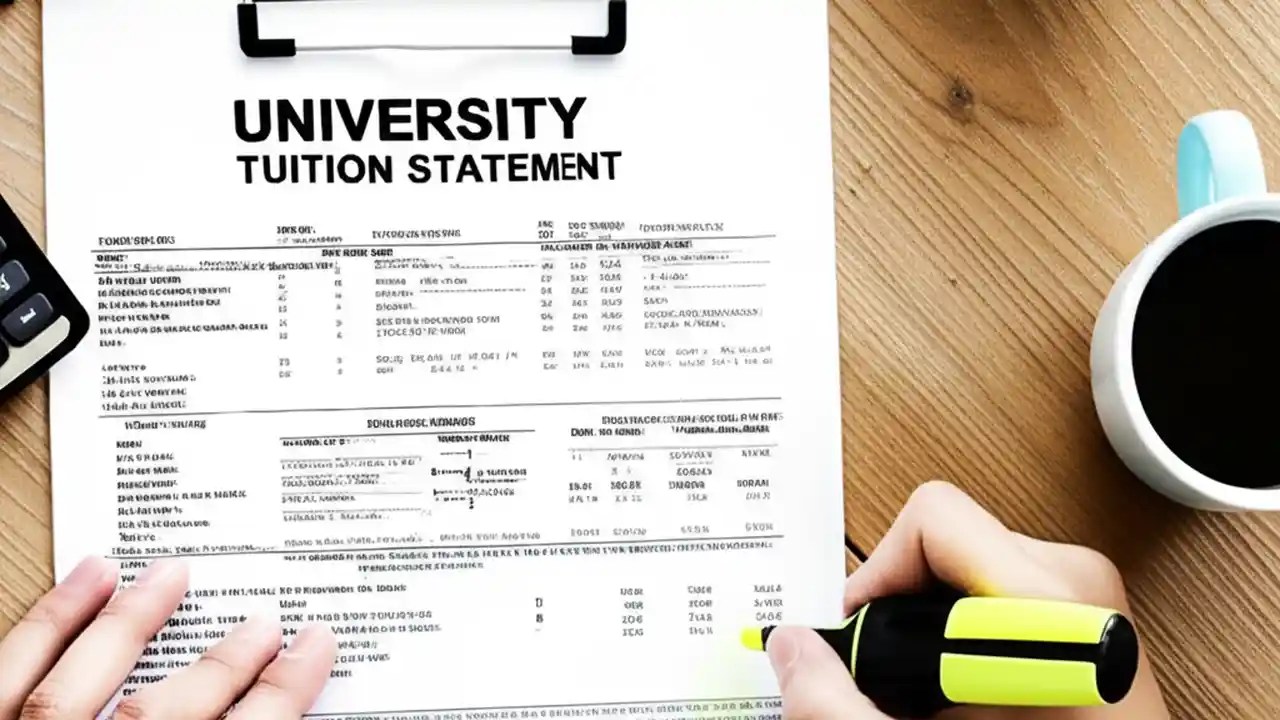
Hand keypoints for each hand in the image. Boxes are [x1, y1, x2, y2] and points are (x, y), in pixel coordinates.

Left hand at [0, 557, 336, 718]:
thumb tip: (273, 712)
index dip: (284, 694)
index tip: (315, 651)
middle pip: (166, 711)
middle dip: (224, 664)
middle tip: (263, 621)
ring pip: (74, 686)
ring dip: (132, 623)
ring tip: (171, 573)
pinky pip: (7, 674)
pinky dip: (48, 625)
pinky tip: (83, 582)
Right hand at [765, 481, 1171, 719]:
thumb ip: (840, 705)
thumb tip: (791, 650)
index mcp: (1049, 607)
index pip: (933, 519)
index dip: (877, 576)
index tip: (865, 639)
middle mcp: (1078, 585)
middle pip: (945, 539)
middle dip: (903, 609)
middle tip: (901, 680)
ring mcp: (1090, 597)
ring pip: (967, 564)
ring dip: (933, 626)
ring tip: (943, 696)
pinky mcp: (1091, 614)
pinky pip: (998, 587)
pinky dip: (965, 633)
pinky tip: (970, 692)